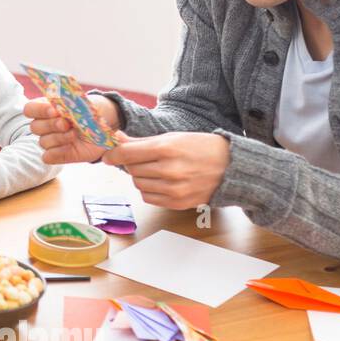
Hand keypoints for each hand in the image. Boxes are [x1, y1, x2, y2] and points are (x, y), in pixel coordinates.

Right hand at [25, 95, 119, 163]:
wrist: (104, 127)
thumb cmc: (89, 112)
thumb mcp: (82, 104)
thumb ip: (69, 104)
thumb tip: (60, 108)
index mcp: (45, 109)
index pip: (29, 109)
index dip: (39, 110)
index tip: (54, 110)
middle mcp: (44, 125)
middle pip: (34, 127)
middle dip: (51, 125)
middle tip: (66, 123)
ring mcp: (50, 141)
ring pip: (42, 141)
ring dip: (59, 138)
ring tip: (74, 134)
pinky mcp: (57, 155)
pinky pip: (48, 157)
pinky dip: (58, 152)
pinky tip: (70, 147)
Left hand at [103, 130, 230, 208]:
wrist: (231, 167)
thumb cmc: (200, 148)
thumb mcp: (172, 137)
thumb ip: (142, 141)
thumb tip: (116, 139)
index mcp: (167, 149)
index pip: (127, 154)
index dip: (113, 154)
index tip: (108, 155)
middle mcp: (169, 170)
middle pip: (131, 170)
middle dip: (131, 164)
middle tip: (141, 159)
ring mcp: (174, 189)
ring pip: (138, 184)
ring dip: (140, 177)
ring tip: (155, 170)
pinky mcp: (177, 203)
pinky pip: (148, 197)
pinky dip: (149, 189)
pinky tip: (161, 181)